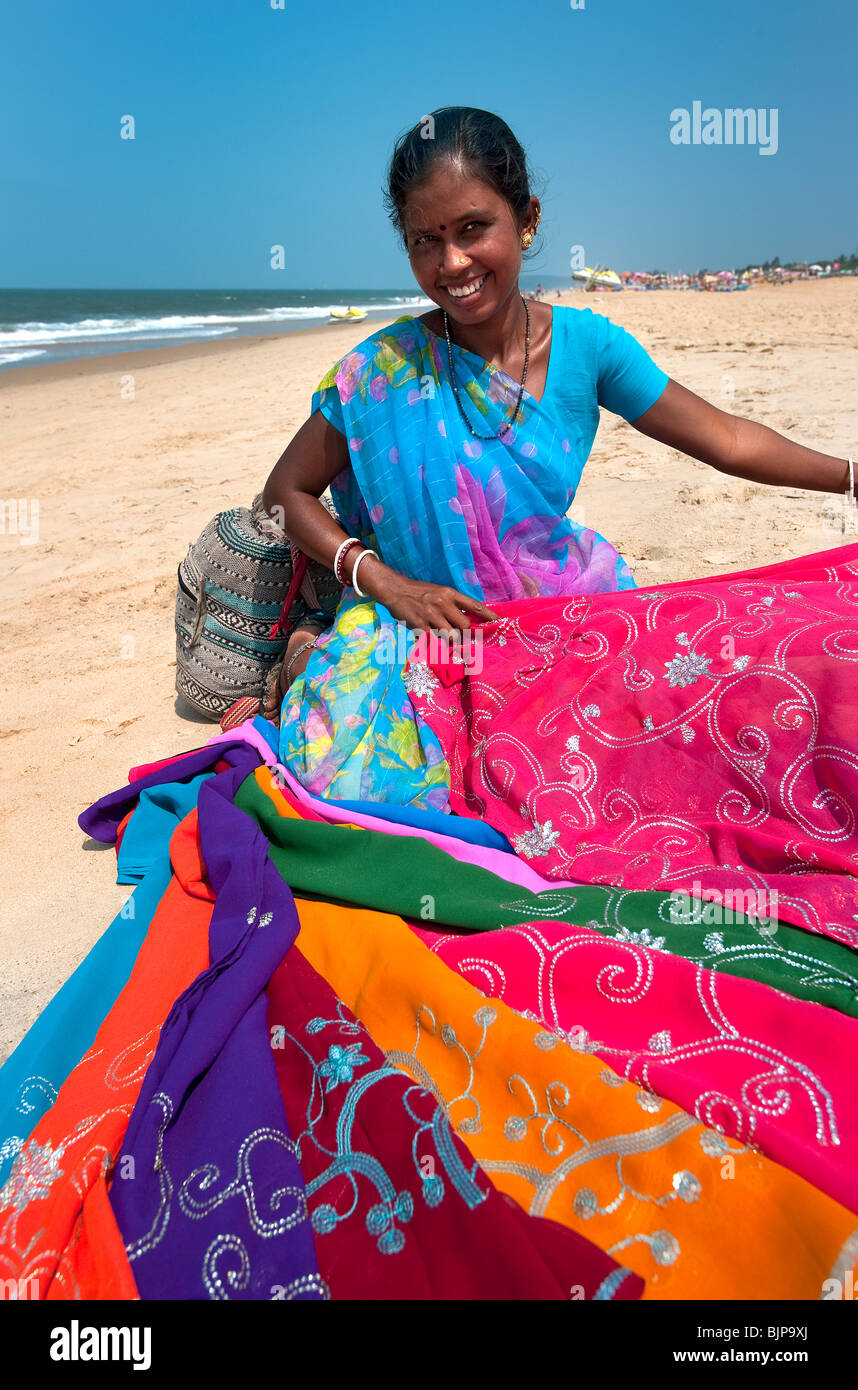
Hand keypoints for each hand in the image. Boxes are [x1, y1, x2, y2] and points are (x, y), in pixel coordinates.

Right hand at [367, 570, 500, 633]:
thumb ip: (454, 604)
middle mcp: (443, 603)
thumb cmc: (420, 592)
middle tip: (463, 636)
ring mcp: (431, 614)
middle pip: (464, 625)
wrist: (396, 590)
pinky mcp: (420, 625)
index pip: (474, 605)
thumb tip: (470, 618)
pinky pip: (434, 641)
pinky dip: (436, 644)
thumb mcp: (440, 592)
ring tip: (445, 638)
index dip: (489, 615)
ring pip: (451, 635)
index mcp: (450, 593)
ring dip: (450, 640)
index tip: (499, 622)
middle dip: (465, 633)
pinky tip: (433, 643)